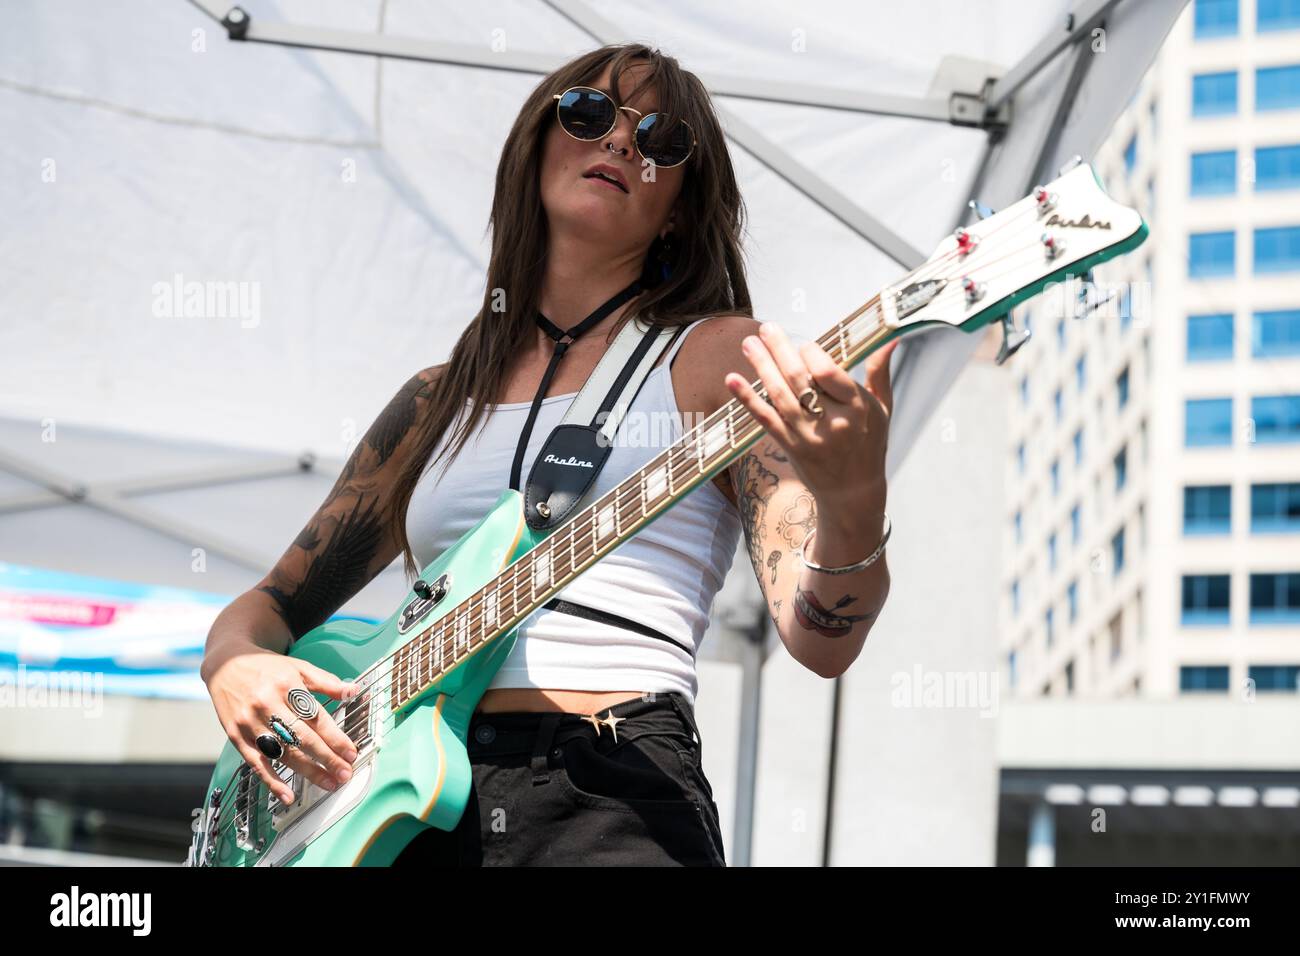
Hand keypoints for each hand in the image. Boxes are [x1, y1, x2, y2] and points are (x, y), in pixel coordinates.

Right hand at [203, 642, 361, 804]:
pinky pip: (256, 763)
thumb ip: (326, 681)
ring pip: (282, 753)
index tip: (350, 753)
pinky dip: (272, 781)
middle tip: (344, 773)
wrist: (226, 665)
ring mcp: (250, 722)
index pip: (316, 717)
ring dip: (307, 772)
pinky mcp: (236, 736)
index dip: (335, 737)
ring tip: (328, 783)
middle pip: (301, 737)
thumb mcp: (298, 667)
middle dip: (326, 758)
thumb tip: (353, 691)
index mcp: (286, 686)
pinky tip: (287, 795)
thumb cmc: (266, 668)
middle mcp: (267, 704)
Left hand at [725, 322, 896, 515]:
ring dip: (760, 366)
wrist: (853, 492)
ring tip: (749, 343)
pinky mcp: (790, 447)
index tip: (803, 344)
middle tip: (766, 328)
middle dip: (780, 349)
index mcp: (857, 408)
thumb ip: (879, 373)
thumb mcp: (882, 409)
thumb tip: (889, 340)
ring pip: (779, 394)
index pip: (828, 372)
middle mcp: (833, 422)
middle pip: (799, 378)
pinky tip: (731, 379)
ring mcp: (808, 436)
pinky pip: (765, 419)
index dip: (811, 353)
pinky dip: (747, 398)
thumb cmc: (869, 445)